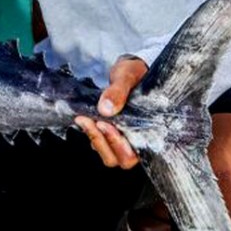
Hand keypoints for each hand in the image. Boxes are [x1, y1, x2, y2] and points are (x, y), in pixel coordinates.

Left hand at [73, 55, 146, 169]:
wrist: (128, 71)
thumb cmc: (134, 74)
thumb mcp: (127, 77)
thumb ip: (118, 92)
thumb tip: (105, 109)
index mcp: (148, 132)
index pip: (135, 153)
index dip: (120, 145)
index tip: (107, 125)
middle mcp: (135, 141)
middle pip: (119, 159)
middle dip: (102, 142)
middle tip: (91, 121)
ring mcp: (121, 139)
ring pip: (107, 155)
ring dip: (93, 138)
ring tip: (82, 118)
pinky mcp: (108, 134)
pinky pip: (99, 142)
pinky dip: (89, 132)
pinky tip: (82, 117)